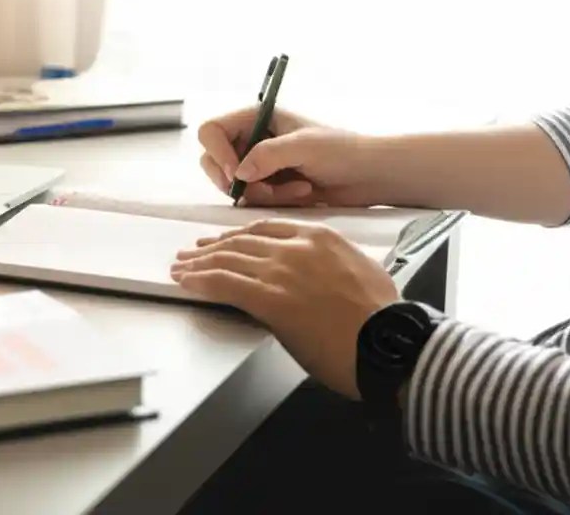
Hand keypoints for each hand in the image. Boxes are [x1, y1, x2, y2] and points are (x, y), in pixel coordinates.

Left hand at [169, 219, 398, 398]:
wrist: (388, 341)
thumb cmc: (382, 317)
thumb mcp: (360, 273)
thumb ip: (333, 265)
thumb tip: (321, 276)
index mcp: (321, 237)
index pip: (267, 229)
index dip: (239, 235)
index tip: (225, 240)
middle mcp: (296, 248)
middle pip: (242, 242)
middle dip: (213, 248)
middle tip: (193, 252)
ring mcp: (281, 271)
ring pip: (227, 260)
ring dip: (198, 264)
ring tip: (181, 267)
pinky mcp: (269, 299)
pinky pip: (223, 284)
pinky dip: (200, 281)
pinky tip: (186, 282)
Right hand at [197, 107, 378, 206]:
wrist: (368, 175)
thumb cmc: (342, 150)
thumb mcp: (304, 146)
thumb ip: (268, 155)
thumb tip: (238, 172)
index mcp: (256, 117)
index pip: (212, 131)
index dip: (217, 153)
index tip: (235, 173)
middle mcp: (252, 139)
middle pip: (213, 162)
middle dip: (237, 181)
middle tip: (263, 191)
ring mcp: (259, 165)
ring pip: (234, 186)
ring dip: (262, 194)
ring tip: (297, 189)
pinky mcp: (268, 187)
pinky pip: (253, 201)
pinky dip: (275, 201)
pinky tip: (302, 193)